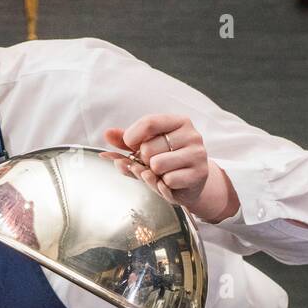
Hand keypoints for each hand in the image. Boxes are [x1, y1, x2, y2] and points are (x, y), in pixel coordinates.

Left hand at [103, 114, 238, 222]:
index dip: (132, 137)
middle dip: (144, 160)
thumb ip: (125, 140)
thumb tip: (108, 134)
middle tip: (154, 163)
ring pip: (157, 165)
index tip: (130, 145)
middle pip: (148, 148)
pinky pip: (167, 181)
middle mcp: (191, 135)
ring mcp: (197, 154)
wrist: (191, 182)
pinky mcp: (199, 173)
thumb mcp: (145, 148)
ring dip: (154, 174)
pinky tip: (172, 182)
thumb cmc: (167, 162)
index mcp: (178, 122)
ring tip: (163, 173)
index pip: (149, 122)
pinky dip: (164, 186)